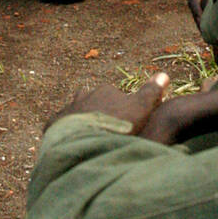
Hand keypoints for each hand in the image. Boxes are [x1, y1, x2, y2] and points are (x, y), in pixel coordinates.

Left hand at [44, 72, 169, 134]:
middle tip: (107, 130)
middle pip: (94, 102)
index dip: (122, 108)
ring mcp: (68, 109)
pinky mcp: (53, 124)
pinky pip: (60, 126)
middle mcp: (85, 95)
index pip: (115, 95)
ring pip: (76, 113)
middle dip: (99, 112)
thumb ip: (151, 92)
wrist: (85, 140)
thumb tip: (164, 74)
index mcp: (105, 90)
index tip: (127, 122)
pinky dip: (65, 132)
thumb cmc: (117, 125)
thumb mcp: (141, 108)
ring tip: (89, 137)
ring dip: (82, 121)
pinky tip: (71, 143)